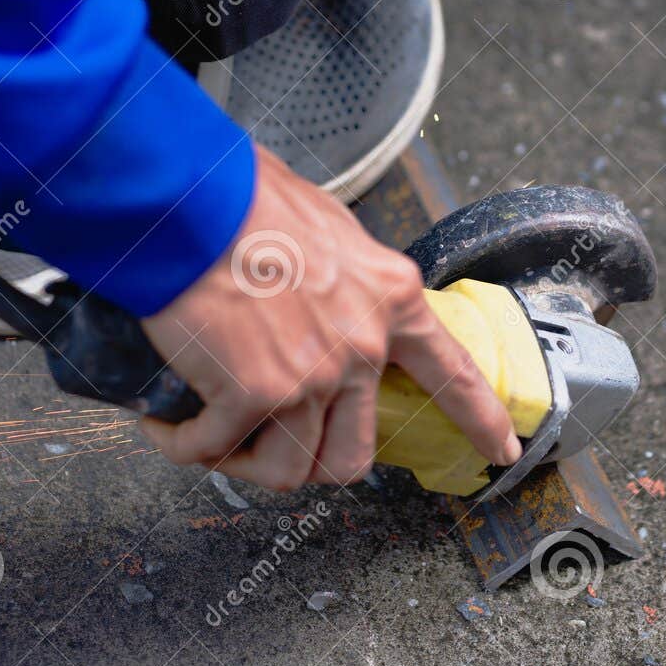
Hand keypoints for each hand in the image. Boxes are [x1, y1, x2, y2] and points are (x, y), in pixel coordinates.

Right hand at [139, 146, 521, 490]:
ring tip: (212, 436)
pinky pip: (215, 449)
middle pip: (353, 452)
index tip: (500, 449)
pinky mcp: (252, 395)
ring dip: (246, 463)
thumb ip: (343, 276)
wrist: (190, 198)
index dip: (480, 419)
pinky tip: (165, 425)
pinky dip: (184, 445)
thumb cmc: (243, 197)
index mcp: (390, 298)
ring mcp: (311, 376)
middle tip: (271, 440)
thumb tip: (322, 292)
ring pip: (290, 469)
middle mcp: (360, 346)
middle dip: (309, 460)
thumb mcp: (326, 225)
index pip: (452, 372)